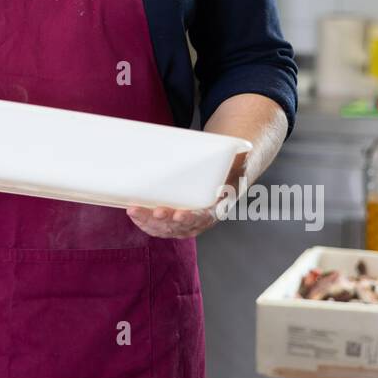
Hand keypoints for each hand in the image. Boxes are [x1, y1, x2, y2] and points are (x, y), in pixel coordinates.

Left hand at [126, 150, 249, 238]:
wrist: (224, 177)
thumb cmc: (229, 170)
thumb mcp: (237, 164)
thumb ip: (238, 160)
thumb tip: (243, 149)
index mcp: (217, 208)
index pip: (204, 217)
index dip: (191, 218)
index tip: (180, 214)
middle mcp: (201, 220)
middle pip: (180, 226)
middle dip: (164, 221)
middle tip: (153, 211)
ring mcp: (186, 222)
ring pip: (167, 228)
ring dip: (150, 223)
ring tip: (134, 211)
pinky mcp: (175, 219)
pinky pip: (160, 226)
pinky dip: (147, 222)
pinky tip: (135, 215)